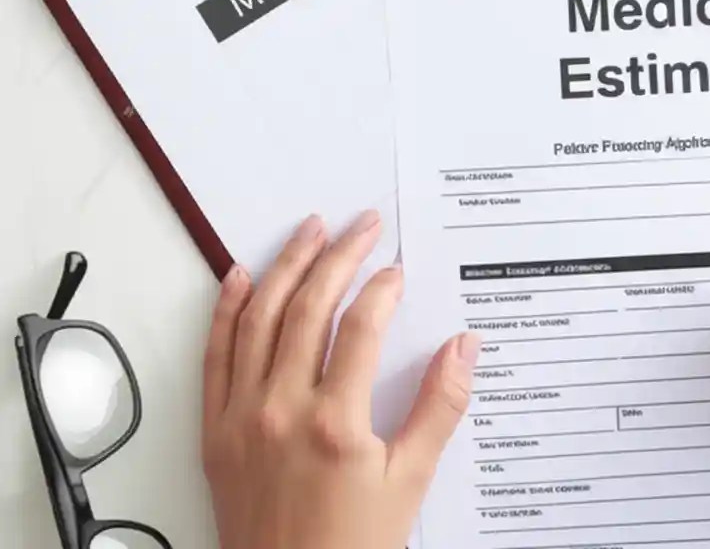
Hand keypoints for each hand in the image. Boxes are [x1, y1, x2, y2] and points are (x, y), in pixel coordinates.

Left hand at [201, 211, 478, 548]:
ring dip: (285, 267)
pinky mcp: (214, 432)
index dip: (382, 289)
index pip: (360, 327)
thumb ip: (439, 408)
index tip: (397, 272)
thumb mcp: (410, 482)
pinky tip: (240, 279)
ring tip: (308, 231)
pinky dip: (226, 311)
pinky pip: (215, 356)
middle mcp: (280, 410)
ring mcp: (240, 418)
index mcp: (334, 422)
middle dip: (338, 256)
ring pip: (258, 319)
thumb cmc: (350, 546)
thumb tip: (463, 348)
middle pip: (308, 309)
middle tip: (360, 224)